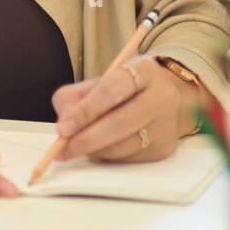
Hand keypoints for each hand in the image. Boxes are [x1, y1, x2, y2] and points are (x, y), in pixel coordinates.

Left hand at [50, 56, 201, 162]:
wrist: (167, 100)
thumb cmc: (126, 91)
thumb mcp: (99, 83)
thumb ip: (74, 97)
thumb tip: (64, 123)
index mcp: (144, 71)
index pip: (111, 90)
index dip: (85, 111)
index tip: (63, 128)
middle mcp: (161, 96)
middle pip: (121, 122)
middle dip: (87, 138)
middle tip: (64, 148)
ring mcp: (165, 124)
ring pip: (124, 145)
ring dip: (95, 150)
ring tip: (78, 147)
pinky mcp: (164, 147)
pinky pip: (129, 158)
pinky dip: (108, 156)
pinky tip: (101, 148)